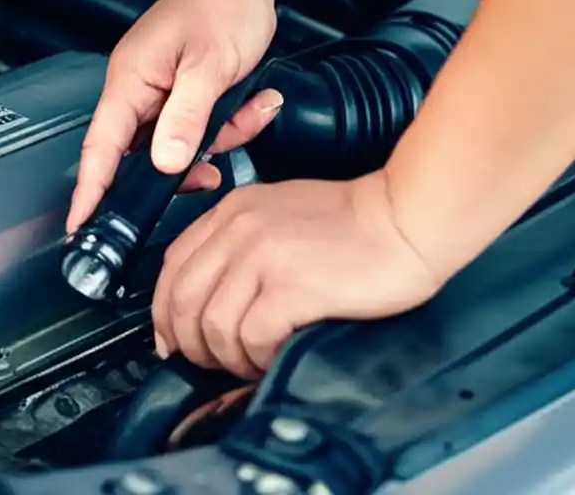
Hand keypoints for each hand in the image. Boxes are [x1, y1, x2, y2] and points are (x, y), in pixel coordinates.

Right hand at [66, 0, 280, 231]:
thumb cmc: (223, 1)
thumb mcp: (210, 67)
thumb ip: (186, 119)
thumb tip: (165, 164)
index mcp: (130, 81)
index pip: (100, 148)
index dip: (90, 190)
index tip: (79, 226)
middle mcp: (139, 88)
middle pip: (144, 154)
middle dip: (183, 165)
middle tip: (209, 175)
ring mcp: (162, 89)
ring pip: (180, 143)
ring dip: (219, 137)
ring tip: (246, 113)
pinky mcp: (186, 89)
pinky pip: (201, 125)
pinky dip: (230, 120)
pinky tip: (252, 101)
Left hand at [152, 171, 445, 379]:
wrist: (409, 219)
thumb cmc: (355, 226)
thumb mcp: (280, 217)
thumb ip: (241, 247)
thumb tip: (209, 301)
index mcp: (232, 211)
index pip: (172, 266)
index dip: (165, 312)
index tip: (174, 341)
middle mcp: (239, 228)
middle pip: (182, 300)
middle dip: (191, 344)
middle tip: (214, 363)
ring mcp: (264, 256)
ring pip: (212, 325)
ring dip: (227, 357)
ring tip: (253, 362)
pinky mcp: (293, 286)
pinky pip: (250, 337)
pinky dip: (257, 358)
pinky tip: (275, 357)